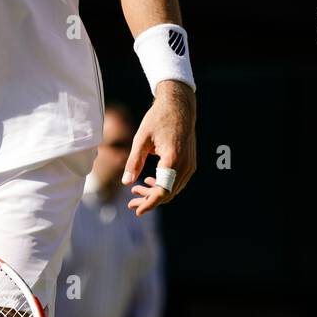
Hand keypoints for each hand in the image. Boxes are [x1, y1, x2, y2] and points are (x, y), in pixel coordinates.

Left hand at [123, 81, 195, 215]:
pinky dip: (164, 185)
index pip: (162, 191)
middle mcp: (185, 165)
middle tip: (131, 202)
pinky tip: (150, 181)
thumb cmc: (158, 119)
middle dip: (149, 200)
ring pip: (173, 189)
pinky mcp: (190, 163)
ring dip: (156, 193)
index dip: (149, 203)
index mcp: (172, 159)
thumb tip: (126, 182)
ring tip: (137, 190)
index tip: (137, 210)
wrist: (179, 106)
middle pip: (168, 193)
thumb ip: (134, 162)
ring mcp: (190, 165)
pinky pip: (177, 181)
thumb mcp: (141, 139)